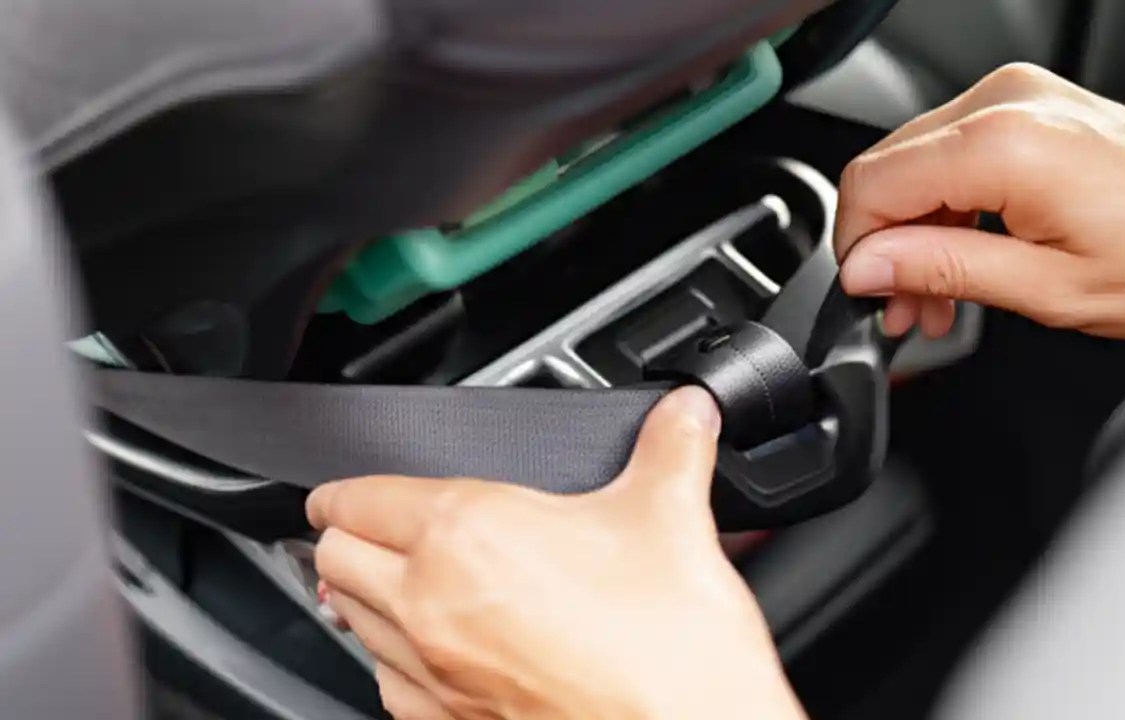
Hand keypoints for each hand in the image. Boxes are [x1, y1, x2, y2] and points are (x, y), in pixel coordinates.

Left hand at [306, 387, 805, 719]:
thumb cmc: (668, 648)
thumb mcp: (673, 519)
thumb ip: (673, 446)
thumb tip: (687, 409)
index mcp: (467, 533)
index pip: (355, 498)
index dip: (343, 488)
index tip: (352, 489)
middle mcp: (430, 604)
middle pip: (334, 557)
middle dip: (349, 536)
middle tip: (381, 526)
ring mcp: (433, 673)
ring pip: (351, 622)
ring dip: (368, 596)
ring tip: (408, 582)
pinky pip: (385, 683)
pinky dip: (396, 658)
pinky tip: (437, 650)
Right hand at [835, 63, 1124, 339]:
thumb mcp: (1047, 289)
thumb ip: (942, 269)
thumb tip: (868, 267)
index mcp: (1006, 144)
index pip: (874, 184)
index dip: (857, 247)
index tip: (869, 294)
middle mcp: (1009, 103)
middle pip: (888, 168)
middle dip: (884, 245)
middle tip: (903, 308)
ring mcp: (1023, 98)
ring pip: (918, 162)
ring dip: (915, 231)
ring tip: (937, 297)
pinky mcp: (1036, 107)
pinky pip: (957, 151)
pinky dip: (948, 205)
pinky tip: (963, 255)